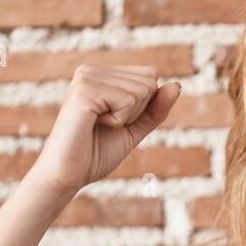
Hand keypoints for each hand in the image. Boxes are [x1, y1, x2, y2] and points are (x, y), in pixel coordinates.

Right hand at [26, 63, 180, 200]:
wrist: (68, 175)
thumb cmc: (96, 153)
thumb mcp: (134, 129)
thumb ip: (156, 108)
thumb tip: (177, 85)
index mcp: (100, 74)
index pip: (150, 75)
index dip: (143, 107)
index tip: (115, 121)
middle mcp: (91, 70)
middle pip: (148, 82)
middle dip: (137, 112)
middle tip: (106, 126)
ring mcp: (85, 78)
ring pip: (141, 90)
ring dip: (126, 118)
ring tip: (99, 126)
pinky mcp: (84, 90)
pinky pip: (127, 101)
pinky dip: (119, 121)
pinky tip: (95, 125)